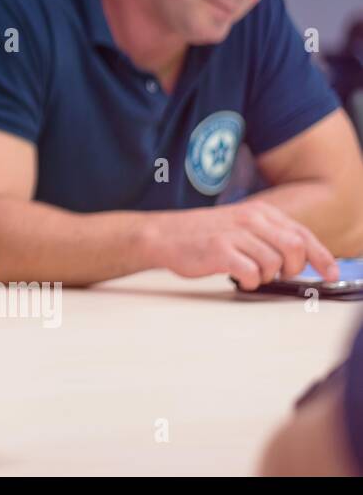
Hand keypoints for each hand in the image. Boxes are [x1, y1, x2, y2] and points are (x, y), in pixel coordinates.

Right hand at [146, 201, 339, 289]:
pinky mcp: (220, 251)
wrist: (163, 235)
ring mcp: (234, 234)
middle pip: (295, 248)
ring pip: (274, 264)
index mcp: (258, 212)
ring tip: (252, 275)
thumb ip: (268, 236)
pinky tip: (241, 278)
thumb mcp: (240, 226)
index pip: (302, 234)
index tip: (331, 273)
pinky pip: (252, 274)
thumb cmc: (201, 235)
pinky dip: (251, 282)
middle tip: (281, 275)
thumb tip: (299, 258)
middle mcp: (249, 219)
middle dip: (294, 268)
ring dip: (268, 276)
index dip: (322, 257)